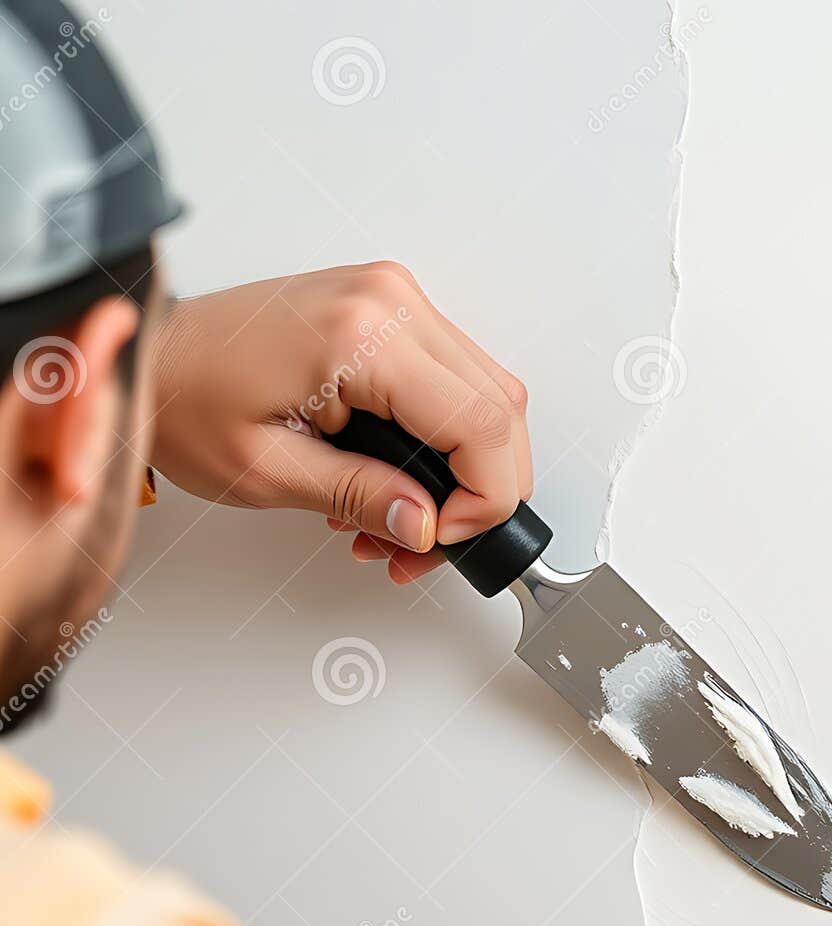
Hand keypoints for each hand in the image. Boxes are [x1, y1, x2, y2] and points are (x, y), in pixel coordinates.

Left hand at [149, 262, 531, 582]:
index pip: (482, 425)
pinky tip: (400, 479)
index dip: (483, 499)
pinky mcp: (390, 311)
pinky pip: (458, 381)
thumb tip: (426, 525)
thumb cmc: (185, 397)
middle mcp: (389, 302)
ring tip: (402, 519)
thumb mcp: (268, 469)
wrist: (151, 354)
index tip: (441, 537)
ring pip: (492, 397)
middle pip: (501, 409)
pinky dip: (447, 441)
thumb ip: (361, 496)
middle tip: (423, 541)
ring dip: (467, 472)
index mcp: (361, 335)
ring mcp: (394, 300)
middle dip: (480, 493)